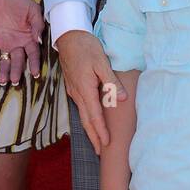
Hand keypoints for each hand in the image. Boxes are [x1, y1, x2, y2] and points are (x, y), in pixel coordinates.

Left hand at [0, 0, 43, 84]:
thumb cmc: (20, 0)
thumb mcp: (33, 11)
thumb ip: (38, 25)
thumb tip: (39, 41)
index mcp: (29, 37)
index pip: (33, 54)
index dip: (34, 64)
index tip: (36, 73)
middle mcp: (17, 43)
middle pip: (18, 61)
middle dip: (17, 72)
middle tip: (16, 82)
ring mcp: (4, 42)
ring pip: (5, 60)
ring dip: (5, 71)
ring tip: (4, 81)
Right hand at [57, 29, 126, 153]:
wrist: (68, 36)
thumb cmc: (86, 47)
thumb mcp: (102, 62)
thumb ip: (111, 82)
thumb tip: (121, 99)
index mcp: (85, 89)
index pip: (95, 116)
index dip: (101, 131)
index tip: (107, 144)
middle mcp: (77, 93)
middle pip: (86, 120)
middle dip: (94, 137)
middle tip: (101, 153)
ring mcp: (73, 90)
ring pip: (82, 115)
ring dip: (90, 130)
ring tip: (97, 142)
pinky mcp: (73, 87)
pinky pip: (80, 107)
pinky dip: (86, 118)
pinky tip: (91, 122)